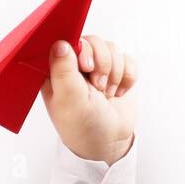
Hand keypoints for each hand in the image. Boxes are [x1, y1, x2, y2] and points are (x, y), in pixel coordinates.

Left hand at [40, 34, 138, 164]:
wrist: (108, 143)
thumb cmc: (82, 126)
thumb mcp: (69, 100)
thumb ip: (63, 71)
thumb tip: (60, 43)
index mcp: (56, 70)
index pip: (68, 40)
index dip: (82, 50)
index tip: (86, 67)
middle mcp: (75, 65)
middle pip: (94, 41)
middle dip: (102, 63)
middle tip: (98, 86)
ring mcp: (97, 67)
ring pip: (113, 48)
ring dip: (115, 72)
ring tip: (106, 93)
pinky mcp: (117, 71)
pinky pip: (128, 58)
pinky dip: (128, 76)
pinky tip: (119, 93)